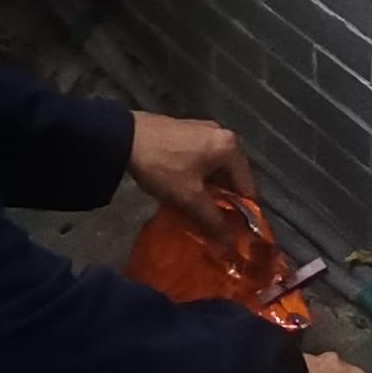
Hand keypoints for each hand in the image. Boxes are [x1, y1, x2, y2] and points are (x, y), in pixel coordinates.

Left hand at [129, 112, 251, 229]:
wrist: (123, 136)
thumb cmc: (163, 166)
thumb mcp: (189, 197)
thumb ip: (213, 220)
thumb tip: (232, 243)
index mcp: (230, 147)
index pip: (248, 185)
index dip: (245, 211)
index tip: (238, 231)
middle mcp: (223, 134)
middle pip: (233, 175)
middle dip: (227, 200)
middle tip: (218, 222)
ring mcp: (204, 129)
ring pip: (216, 167)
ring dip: (212, 188)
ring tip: (201, 209)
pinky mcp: (187, 130)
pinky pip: (203, 158)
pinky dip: (200, 175)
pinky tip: (188, 188)